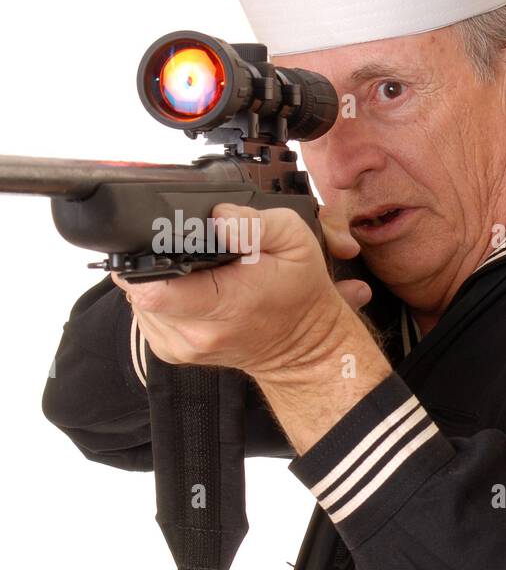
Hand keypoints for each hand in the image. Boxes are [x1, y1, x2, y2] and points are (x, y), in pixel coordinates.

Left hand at [113, 203, 372, 380]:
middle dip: (154, 266)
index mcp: (224, 305)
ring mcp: (182, 347)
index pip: (152, 288)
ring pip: (137, 302)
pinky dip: (159, 301)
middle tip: (187, 257)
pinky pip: (146, 317)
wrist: (304, 347)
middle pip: (138, 289)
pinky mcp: (172, 352)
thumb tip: (216, 216)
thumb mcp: (295, 242)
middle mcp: (197, 333)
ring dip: (158, 283)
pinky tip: (188, 293)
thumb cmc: (299, 292)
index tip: (166, 246)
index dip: (149, 259)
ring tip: (193, 276)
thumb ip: (254, 223)